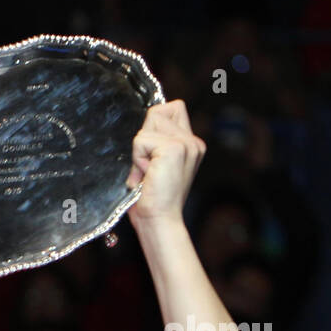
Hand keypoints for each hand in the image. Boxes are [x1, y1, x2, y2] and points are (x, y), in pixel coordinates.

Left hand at [126, 101, 205, 228]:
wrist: (159, 221)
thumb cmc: (152, 202)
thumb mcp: (155, 168)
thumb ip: (154, 147)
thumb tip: (142, 132)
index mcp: (192, 145)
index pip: (173, 108)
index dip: (154, 125)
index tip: (150, 156)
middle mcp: (193, 142)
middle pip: (158, 112)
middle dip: (144, 139)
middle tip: (147, 169)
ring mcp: (186, 143)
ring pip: (148, 125)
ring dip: (139, 152)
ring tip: (147, 174)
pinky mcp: (174, 148)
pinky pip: (141, 140)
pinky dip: (137, 160)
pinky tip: (146, 176)